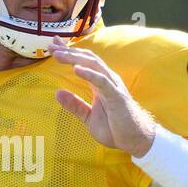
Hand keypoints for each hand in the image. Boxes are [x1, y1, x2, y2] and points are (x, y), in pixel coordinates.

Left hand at [50, 40, 156, 155]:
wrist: (135, 140)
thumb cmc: (116, 128)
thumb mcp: (88, 117)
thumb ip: (75, 105)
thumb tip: (57, 93)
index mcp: (100, 83)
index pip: (84, 62)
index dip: (69, 52)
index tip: (53, 45)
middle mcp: (107, 80)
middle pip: (87, 59)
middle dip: (69, 51)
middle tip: (52, 46)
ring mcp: (113, 86)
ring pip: (94, 65)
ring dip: (75, 58)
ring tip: (59, 55)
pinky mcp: (117, 96)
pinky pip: (102, 81)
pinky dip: (89, 74)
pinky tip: (77, 69)